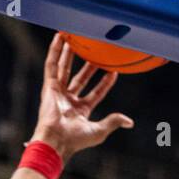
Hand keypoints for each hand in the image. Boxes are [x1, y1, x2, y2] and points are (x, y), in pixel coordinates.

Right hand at [31, 34, 133, 160]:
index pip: (96, 93)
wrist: (57, 140)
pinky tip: (59, 38)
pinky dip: (54, 51)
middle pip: (80, 78)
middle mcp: (68, 101)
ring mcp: (58, 93)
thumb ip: (113, 122)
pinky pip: (52, 65)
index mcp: (80, 111)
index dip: (105, 83)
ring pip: (65, 68)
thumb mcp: (99, 131)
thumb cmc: (75, 140)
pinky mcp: (49, 86)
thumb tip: (130, 122)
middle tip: (96, 51)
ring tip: (74, 38)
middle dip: (88, 65)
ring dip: (69, 53)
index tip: (113, 72)